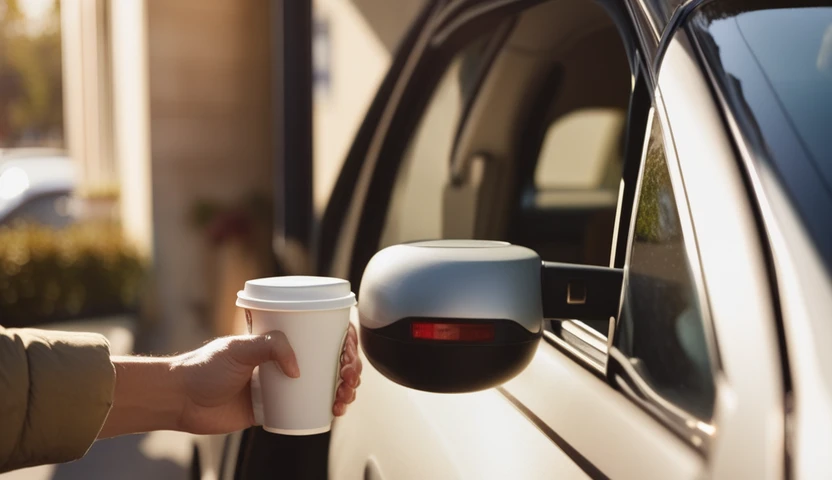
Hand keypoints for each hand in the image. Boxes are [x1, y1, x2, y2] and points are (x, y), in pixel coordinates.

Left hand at [99, 324, 361, 437]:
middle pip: (329, 359)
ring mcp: (280, 384)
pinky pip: (308, 407)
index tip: (348, 349)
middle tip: (349, 377)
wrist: (181, 400)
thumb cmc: (203, 367)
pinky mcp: (275, 408)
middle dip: (349, 367)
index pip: (320, 331)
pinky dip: (328, 407)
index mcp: (278, 339)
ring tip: (345, 395)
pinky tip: (336, 409)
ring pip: (324, 383)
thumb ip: (270, 347)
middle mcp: (283, 359)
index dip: (343, 338)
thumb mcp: (238, 349)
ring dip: (345, 387)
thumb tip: (298, 369)